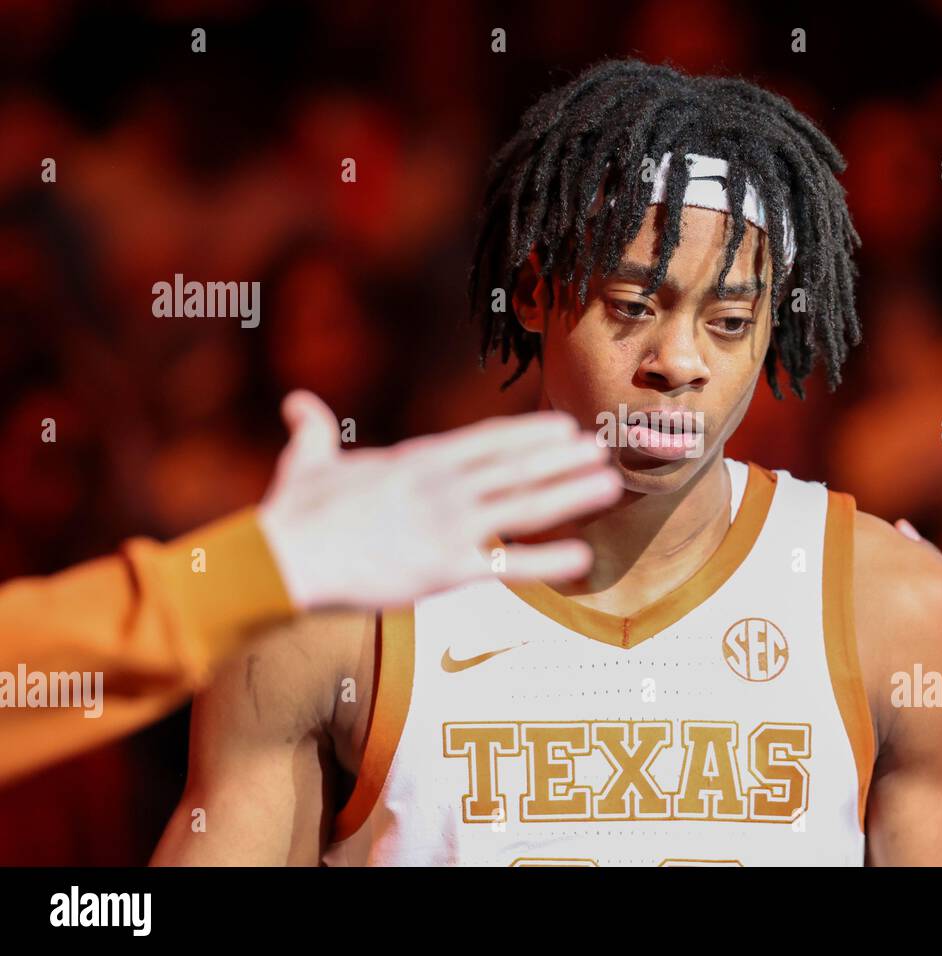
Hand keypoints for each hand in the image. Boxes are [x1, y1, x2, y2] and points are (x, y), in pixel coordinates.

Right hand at [257, 390, 620, 609]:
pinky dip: (548, 561)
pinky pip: (507, 566)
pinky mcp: (444, 571)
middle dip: (563, 458)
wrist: (282, 559)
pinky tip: (585, 558)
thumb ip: (313, 430)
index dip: (530, 434)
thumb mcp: (306, 461)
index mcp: (417, 460)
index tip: (564, 427)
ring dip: (571, 492)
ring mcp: (448, 527)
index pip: (487, 441)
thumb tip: (297, 403)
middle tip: (602, 449)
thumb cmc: (293, 514)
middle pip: (516, 467)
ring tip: (609, 483)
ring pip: (524, 505)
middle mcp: (442, 487)